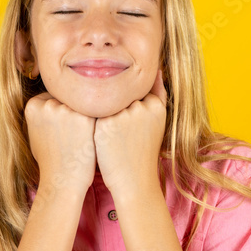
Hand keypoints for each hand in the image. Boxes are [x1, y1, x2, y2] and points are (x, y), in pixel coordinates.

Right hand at [24, 91, 96, 197]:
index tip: (64, 125)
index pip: (52, 95)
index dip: (60, 110)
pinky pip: (96, 111)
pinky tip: (93, 134)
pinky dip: (96, 120)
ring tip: (83, 135)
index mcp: (33, 106)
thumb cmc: (50, 159)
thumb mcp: (35, 132)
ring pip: (82, 102)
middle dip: (72, 110)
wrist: (62, 180)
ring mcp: (67, 110)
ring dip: (86, 113)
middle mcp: (48, 105)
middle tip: (75, 130)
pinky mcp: (85, 118)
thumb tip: (51, 100)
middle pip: (67, 97)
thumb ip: (42, 113)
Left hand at [94, 68, 167, 199]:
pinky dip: (92, 123)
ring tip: (112, 137)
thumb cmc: (143, 151)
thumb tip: (158, 70)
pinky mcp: (105, 124)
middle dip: (116, 111)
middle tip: (119, 134)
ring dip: (102, 115)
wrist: (134, 180)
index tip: (128, 125)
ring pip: (104, 103)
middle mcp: (141, 106)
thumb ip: (156, 95)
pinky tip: (100, 139)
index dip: (127, 106)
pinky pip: (92, 113)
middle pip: (118, 95)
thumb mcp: (157, 121)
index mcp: (157, 105)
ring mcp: (123, 114)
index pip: (134, 91)